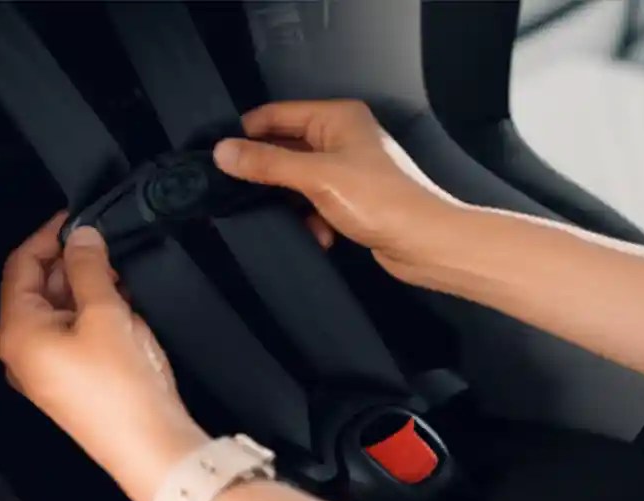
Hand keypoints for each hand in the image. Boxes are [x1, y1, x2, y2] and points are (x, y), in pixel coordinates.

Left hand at [0, 213, 208, 500]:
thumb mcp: (105, 313)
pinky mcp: (68, 382)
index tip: (77, 218)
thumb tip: (81, 237)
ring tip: (121, 280)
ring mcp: (44, 369)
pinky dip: (94, 315)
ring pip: (59, 311)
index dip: (49, 236)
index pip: (21, 265)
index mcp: (16, 332)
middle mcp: (21, 352)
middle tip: (106, 247)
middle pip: (37, 288)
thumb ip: (89, 267)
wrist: (146, 446)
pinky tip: (124, 311)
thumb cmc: (120, 388)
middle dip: (71, 263)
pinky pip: (74, 335)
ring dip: (87, 289)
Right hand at [213, 100, 465, 279]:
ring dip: (290, 202)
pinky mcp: (353, 200)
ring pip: (299, 180)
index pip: (278, 114)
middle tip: (232, 190)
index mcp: (337, 117)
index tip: (217, 155)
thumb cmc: (378, 200)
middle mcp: (343, 137)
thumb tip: (222, 152)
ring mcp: (349, 169)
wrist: (425, 242)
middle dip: (265, 172)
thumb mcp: (315, 178)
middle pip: (286, 147)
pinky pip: (317, 204)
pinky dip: (313, 220)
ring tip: (276, 217)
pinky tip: (318, 236)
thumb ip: (267, 164)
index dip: (247, 132)